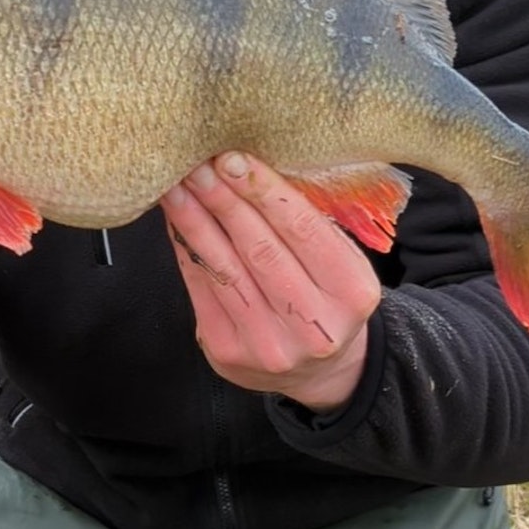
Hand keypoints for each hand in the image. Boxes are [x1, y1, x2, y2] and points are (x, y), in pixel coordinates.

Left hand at [161, 151, 380, 411]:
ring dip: (194, 221)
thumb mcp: (338, 258)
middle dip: (223, 201)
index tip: (233, 159)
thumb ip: (305, 220)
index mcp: (352, 291)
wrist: (319, 369)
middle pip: (260, 249)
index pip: (303, 229)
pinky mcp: (228, 353)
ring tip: (176, 186)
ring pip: (225, 269)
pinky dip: (185, 248)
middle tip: (197, 164)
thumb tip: (246, 166)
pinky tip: (176, 219)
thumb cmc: (325, 293)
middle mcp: (314, 326)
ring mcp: (269, 344)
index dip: (264, 191)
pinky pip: (201, 288)